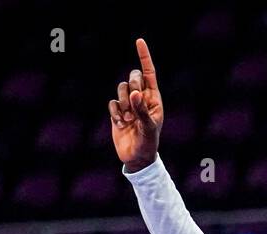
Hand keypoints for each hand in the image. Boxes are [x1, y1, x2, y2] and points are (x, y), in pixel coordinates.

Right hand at [108, 38, 162, 171]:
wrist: (136, 158)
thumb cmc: (148, 143)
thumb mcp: (149, 127)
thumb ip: (142, 110)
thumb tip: (135, 93)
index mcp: (154, 99)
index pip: (149, 73)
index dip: (144, 57)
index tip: (139, 41)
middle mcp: (141, 98)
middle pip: (133, 77)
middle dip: (132, 86)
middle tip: (134, 101)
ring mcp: (129, 104)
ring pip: (120, 89)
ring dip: (123, 103)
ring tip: (129, 119)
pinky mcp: (117, 112)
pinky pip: (112, 103)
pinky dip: (115, 113)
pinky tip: (121, 124)